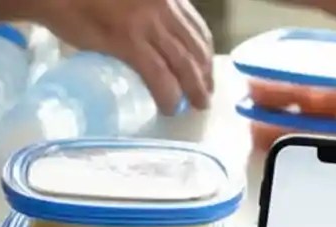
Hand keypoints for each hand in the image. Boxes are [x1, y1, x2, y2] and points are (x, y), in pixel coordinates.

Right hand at [33, 0, 213, 114]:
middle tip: (205, 96)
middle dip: (204, 75)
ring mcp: (147, 23)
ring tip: (195, 106)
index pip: (196, 26)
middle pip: (195, 47)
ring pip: (183, 63)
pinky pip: (159, 75)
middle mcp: (162, 5)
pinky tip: (170, 107)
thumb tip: (146, 37)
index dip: (205, 53)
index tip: (206, 71)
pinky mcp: (129, 41)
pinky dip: (168, 95)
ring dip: (193, 89)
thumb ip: (142, 10)